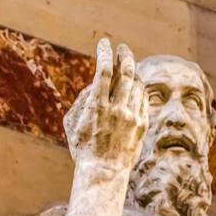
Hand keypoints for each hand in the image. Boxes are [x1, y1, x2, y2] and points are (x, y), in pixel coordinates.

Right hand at [64, 38, 147, 172]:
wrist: (103, 172)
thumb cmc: (83, 147)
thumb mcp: (72, 123)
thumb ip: (82, 100)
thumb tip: (94, 84)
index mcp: (97, 106)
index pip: (103, 70)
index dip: (105, 52)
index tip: (104, 43)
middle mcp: (117, 109)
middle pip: (126, 73)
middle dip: (125, 56)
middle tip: (123, 48)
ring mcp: (131, 118)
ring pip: (137, 85)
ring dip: (134, 72)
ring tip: (129, 68)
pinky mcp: (141, 126)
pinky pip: (143, 100)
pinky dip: (139, 90)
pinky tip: (135, 87)